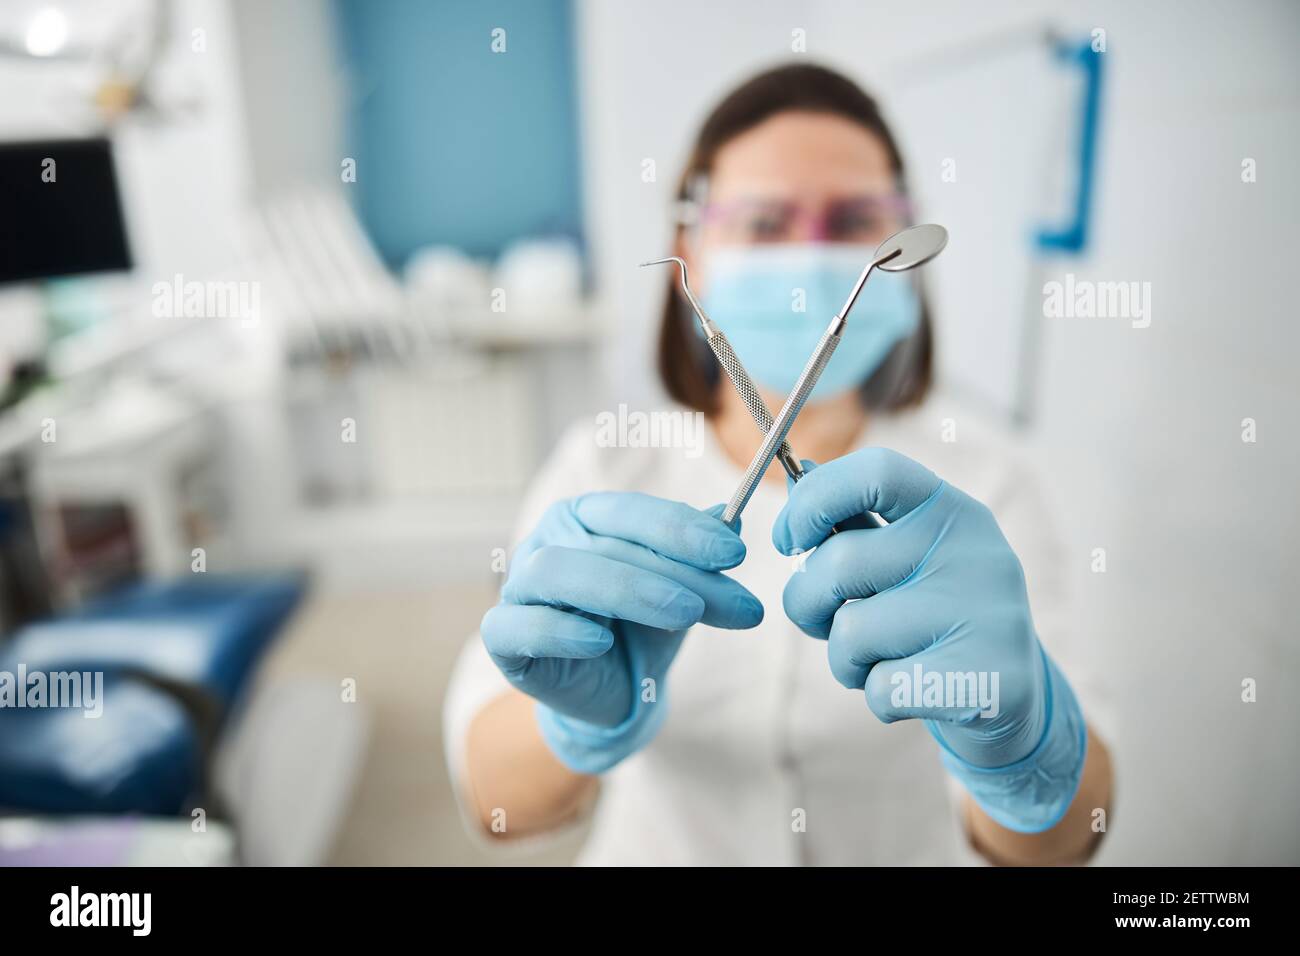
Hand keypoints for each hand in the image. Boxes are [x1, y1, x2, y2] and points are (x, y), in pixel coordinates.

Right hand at [482, 492, 762, 773]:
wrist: (610, 693)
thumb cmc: (641, 629)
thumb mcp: (681, 591)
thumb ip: (699, 555)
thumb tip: (732, 515)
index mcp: (584, 518)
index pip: (630, 511)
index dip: (682, 528)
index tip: (736, 552)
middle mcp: (545, 542)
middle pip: (607, 545)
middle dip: (679, 574)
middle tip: (736, 603)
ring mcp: (518, 588)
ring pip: (558, 571)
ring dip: (626, 589)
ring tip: (686, 616)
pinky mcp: (502, 638)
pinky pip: (520, 626)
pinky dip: (561, 630)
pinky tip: (603, 642)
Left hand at [773, 448, 1085, 832]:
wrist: (1011, 701)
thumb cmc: (935, 623)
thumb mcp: (905, 560)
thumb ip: (855, 521)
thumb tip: (802, 474)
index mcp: (952, 512)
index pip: (877, 472)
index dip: (814, 500)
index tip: (787, 540)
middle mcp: (975, 553)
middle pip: (839, 562)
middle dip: (807, 602)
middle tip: (823, 623)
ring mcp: (988, 616)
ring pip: (852, 632)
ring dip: (845, 660)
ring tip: (882, 662)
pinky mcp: (988, 680)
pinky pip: (883, 688)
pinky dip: (879, 699)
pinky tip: (916, 693)